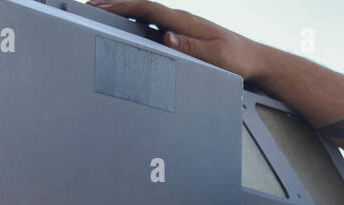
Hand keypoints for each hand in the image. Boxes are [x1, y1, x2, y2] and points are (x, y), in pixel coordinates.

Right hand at [88, 1, 259, 76]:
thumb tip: (166, 37)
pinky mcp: (184, 32)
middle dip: (115, 5)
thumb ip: (191, 46)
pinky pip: (154, 22)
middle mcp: (182, 19)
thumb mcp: (215, 56)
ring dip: (123, 11)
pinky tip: (128, 25)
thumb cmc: (238, 59)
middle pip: (142, 7)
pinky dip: (137, 20)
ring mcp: (182, 25)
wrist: (254, 59)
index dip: (122, 6)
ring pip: (146, 13)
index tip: (101, 6)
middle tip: (90, 5)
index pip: (148, 9)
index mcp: (185, 22)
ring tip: (101, 13)